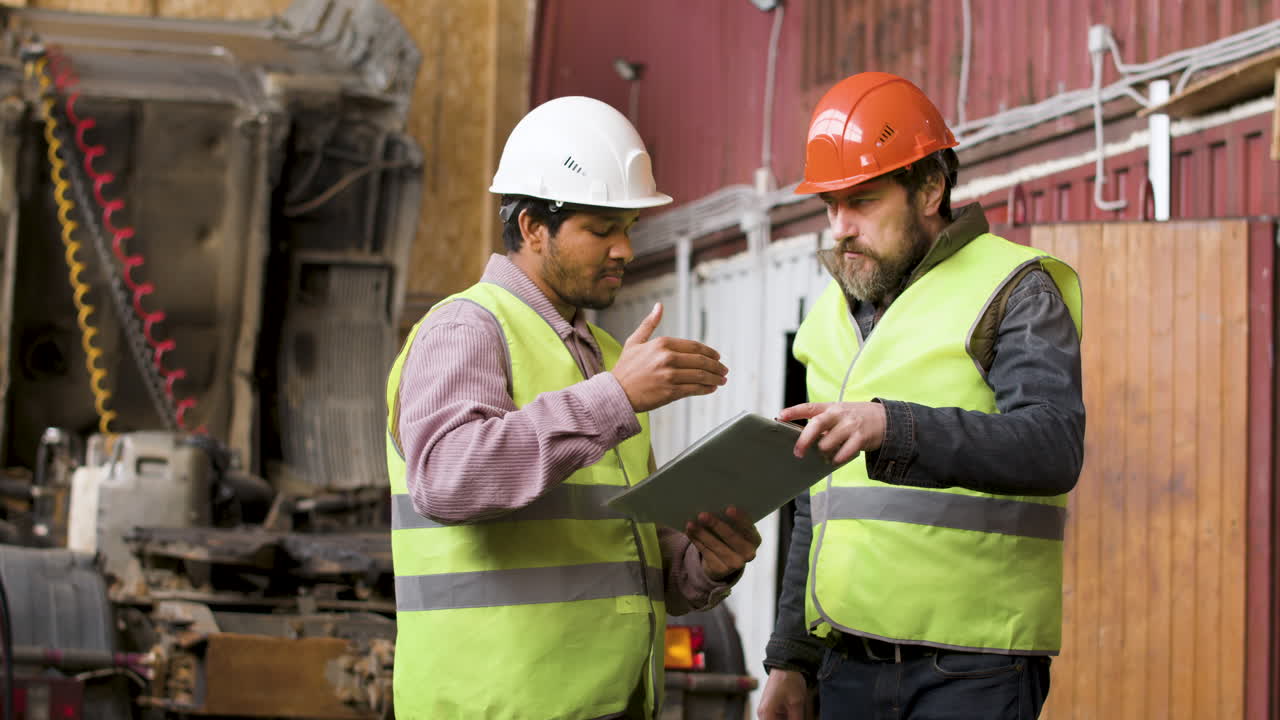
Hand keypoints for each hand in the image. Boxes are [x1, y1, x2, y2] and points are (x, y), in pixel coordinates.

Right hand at [612, 303, 728, 411]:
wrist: (615, 393)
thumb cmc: (625, 368)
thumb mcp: (634, 342)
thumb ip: (649, 324)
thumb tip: (659, 306)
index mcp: (662, 344)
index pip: (695, 346)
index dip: (710, 352)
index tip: (717, 357)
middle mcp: (667, 357)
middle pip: (701, 360)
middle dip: (717, 366)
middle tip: (724, 369)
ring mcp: (669, 375)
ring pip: (701, 375)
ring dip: (715, 377)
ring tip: (722, 380)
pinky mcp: (670, 391)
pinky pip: (695, 389)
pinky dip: (706, 388)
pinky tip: (711, 388)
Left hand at [685, 506, 760, 581]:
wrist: (726, 562)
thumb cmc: (731, 537)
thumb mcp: (737, 530)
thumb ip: (732, 521)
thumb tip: (714, 506)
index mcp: (755, 539)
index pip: (749, 528)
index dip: (740, 519)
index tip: (729, 509)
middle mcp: (748, 554)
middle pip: (731, 537)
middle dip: (716, 525)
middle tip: (702, 515)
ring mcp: (735, 564)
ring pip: (716, 546)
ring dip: (702, 533)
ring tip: (691, 524)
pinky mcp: (720, 570)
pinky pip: (706, 553)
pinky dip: (697, 541)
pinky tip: (690, 532)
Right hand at [756, 669, 811, 719]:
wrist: (786, 665)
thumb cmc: (789, 681)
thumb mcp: (796, 704)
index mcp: (766, 713)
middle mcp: (763, 713)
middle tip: (797, 716)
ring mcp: (766, 711)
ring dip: (788, 719)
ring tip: (796, 713)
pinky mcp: (771, 708)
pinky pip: (778, 719)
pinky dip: (787, 719)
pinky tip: (795, 714)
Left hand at [778, 401, 885, 464]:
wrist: (886, 418)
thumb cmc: (855, 418)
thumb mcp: (839, 414)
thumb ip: (823, 423)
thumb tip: (805, 439)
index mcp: (831, 407)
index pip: (808, 407)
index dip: (793, 411)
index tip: (780, 417)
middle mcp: (839, 414)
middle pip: (816, 424)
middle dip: (804, 439)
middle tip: (798, 452)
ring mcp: (850, 425)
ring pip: (828, 441)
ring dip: (823, 451)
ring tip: (824, 454)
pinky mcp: (861, 437)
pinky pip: (844, 452)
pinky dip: (837, 458)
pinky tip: (836, 459)